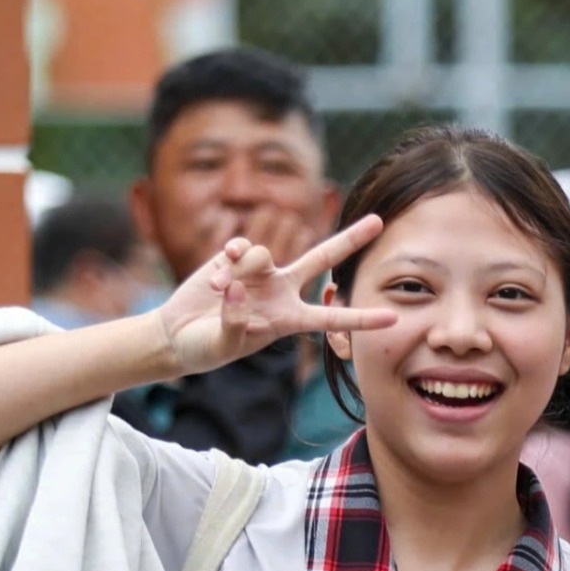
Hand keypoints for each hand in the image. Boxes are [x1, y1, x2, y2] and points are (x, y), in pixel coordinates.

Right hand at [152, 214, 396, 378]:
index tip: (392, 318)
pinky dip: (230, 258)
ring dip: (242, 269)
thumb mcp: (222, 345)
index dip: (360, 319)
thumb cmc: (204, 349)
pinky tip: (217, 274)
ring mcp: (260, 272)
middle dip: (349, 239)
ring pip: (265, 253)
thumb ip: (234, 320)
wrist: (177, 335)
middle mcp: (281, 291)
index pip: (331, 317)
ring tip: (219, 291)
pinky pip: (242, 246)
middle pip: (322, 259)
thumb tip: (240, 287)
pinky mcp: (235, 259)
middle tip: (379, 221)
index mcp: (288, 319)